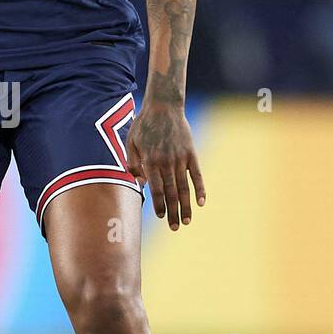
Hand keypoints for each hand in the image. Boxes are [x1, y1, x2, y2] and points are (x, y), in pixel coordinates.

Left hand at [126, 101, 205, 229]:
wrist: (164, 106)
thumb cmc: (144, 125)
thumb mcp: (131, 141)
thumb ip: (132, 162)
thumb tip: (139, 182)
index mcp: (151, 160)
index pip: (157, 189)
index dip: (160, 205)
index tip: (162, 217)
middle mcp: (167, 162)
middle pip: (172, 192)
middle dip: (173, 212)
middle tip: (174, 227)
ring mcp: (181, 158)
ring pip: (185, 187)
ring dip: (186, 206)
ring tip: (186, 221)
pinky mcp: (191, 153)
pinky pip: (197, 174)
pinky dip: (200, 189)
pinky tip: (201, 203)